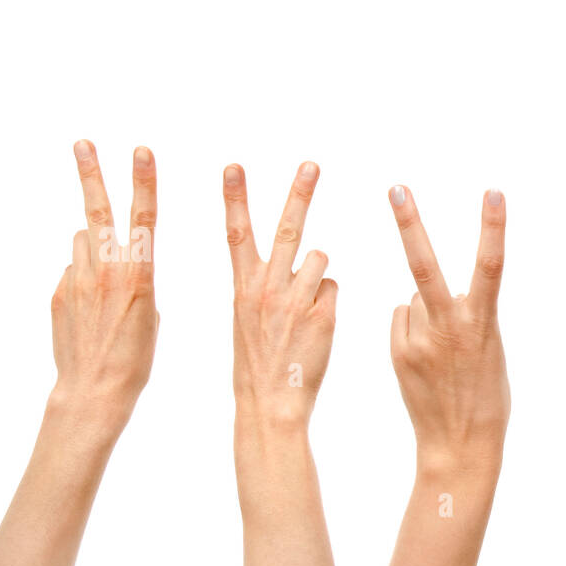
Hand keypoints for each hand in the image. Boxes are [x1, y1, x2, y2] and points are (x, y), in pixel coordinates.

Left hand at [49, 140, 158, 435]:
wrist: (95, 389)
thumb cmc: (135, 359)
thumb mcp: (152, 316)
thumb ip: (137, 280)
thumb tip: (120, 262)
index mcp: (139, 274)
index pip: (143, 217)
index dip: (144, 182)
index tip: (141, 152)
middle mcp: (105, 270)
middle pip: (96, 210)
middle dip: (90, 173)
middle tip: (82, 144)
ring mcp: (77, 279)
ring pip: (84, 243)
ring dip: (94, 247)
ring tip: (107, 280)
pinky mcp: (58, 293)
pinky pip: (74, 272)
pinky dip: (83, 279)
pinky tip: (92, 309)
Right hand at [224, 161, 336, 428]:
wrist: (269, 402)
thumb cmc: (259, 363)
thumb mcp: (247, 318)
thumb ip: (266, 285)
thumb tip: (299, 263)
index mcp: (242, 287)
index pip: (236, 232)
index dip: (235, 198)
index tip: (233, 167)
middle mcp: (267, 287)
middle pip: (288, 228)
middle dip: (299, 192)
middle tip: (312, 164)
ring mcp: (296, 299)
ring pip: (320, 260)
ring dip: (317, 277)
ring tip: (304, 312)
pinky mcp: (322, 313)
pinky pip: (332, 289)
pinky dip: (328, 302)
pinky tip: (316, 327)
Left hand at [387, 184, 509, 471]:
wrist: (459, 446)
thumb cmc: (487, 399)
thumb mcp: (490, 349)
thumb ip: (468, 315)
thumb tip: (437, 292)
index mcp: (482, 324)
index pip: (490, 266)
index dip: (492, 228)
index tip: (494, 193)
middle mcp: (447, 328)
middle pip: (424, 265)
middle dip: (410, 224)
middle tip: (396, 189)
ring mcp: (418, 340)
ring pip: (416, 299)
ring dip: (427, 310)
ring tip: (443, 351)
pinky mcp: (397, 352)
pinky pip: (403, 321)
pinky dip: (412, 329)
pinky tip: (425, 359)